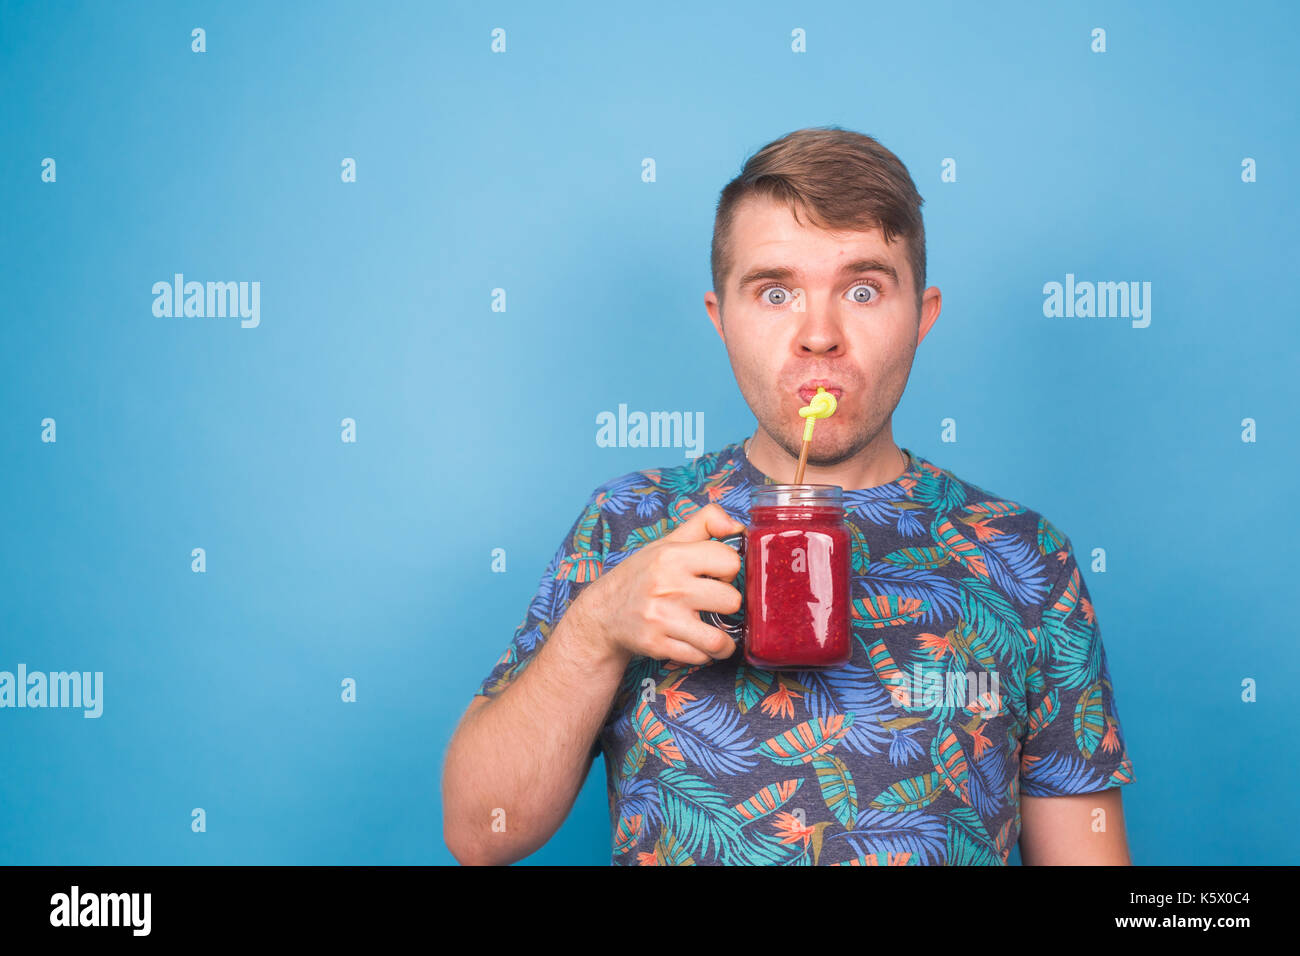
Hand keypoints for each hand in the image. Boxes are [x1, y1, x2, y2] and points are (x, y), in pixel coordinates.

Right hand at [580, 503, 744, 665]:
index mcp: (672, 556)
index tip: (717, 575)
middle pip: (732, 601)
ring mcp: (662, 619)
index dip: (729, 570)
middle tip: (712, 604)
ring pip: (719, 639)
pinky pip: (699, 657)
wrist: (603, 613)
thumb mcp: (668, 542)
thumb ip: (704, 523)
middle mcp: (667, 586)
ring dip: (723, 641)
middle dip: (727, 605)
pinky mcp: (656, 645)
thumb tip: (738, 527)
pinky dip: (702, 654)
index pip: (730, 561)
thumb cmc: (642, 575)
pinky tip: (694, 643)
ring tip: (716, 634)